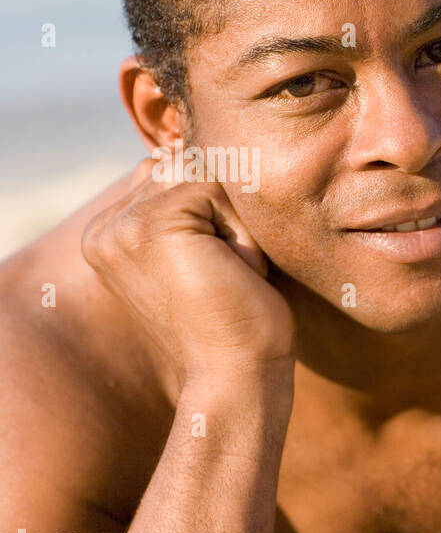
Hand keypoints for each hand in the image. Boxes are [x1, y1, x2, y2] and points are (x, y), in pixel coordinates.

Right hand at [82, 156, 294, 381]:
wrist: (235, 376)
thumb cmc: (237, 326)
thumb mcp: (207, 258)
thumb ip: (192, 212)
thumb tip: (210, 155)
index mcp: (110, 236)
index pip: (172, 179)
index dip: (217, 217)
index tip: (219, 274)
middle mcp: (105, 227)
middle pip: (188, 170)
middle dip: (227, 217)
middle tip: (229, 277)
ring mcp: (122, 223)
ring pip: (205, 176)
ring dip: (237, 225)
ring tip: (231, 274)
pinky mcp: (152, 221)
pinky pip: (218, 189)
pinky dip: (243, 232)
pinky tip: (235, 274)